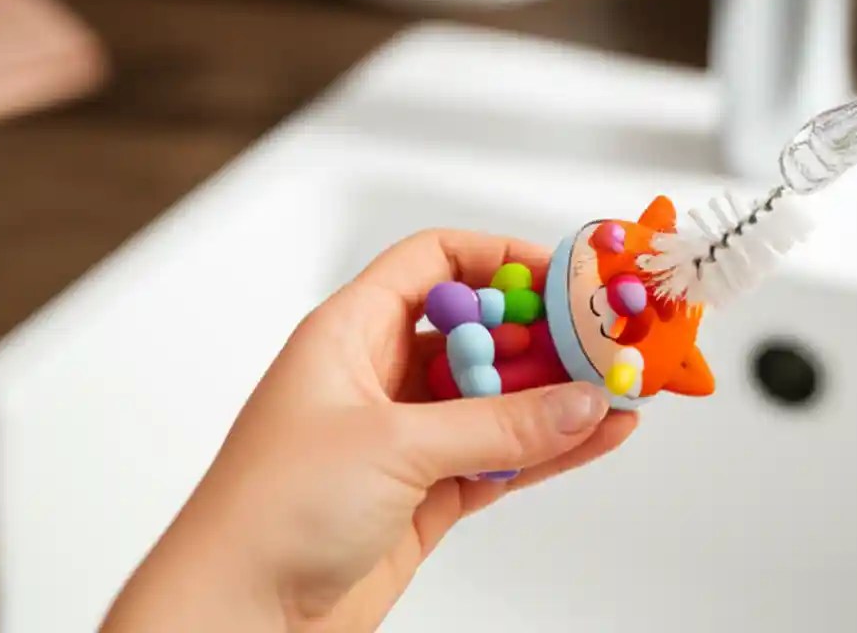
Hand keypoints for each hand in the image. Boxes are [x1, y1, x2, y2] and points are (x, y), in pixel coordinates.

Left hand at [102, 230, 638, 632]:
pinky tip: (596, 438)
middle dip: (544, 335)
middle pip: (480, 334)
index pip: (434, 264)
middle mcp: (380, 378)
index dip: (498, 259)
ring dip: (557, 397)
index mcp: (350, 334)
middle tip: (604, 339)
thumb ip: (496, 425)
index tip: (561, 272)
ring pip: (498, 401)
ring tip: (619, 389)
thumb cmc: (268, 512)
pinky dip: (550, 451)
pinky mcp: (426, 494)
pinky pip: (502, 459)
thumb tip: (577, 402)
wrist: (238, 618)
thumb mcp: (393, 446)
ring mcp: (407, 439)